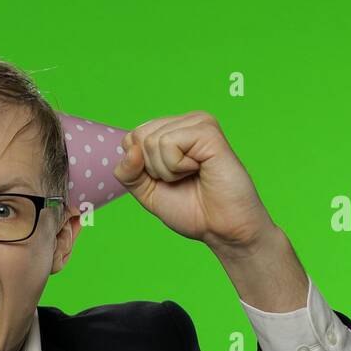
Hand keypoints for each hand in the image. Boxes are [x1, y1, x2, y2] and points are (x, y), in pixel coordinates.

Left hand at [112, 110, 276, 257]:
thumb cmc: (192, 209)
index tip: (167, 180)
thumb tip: (130, 149)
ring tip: (192, 175)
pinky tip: (199, 169)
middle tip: (181, 179)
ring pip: (152, 141)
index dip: (140, 168)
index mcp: (173, 131)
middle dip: (153, 169)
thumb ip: (128, 172)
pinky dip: (176, 166)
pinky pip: (168, 144)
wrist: (222, 228)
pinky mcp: (208, 132)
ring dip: (167, 170)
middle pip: (138, 137)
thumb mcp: (147, 192)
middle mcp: (186, 122)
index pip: (131, 138)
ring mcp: (198, 123)